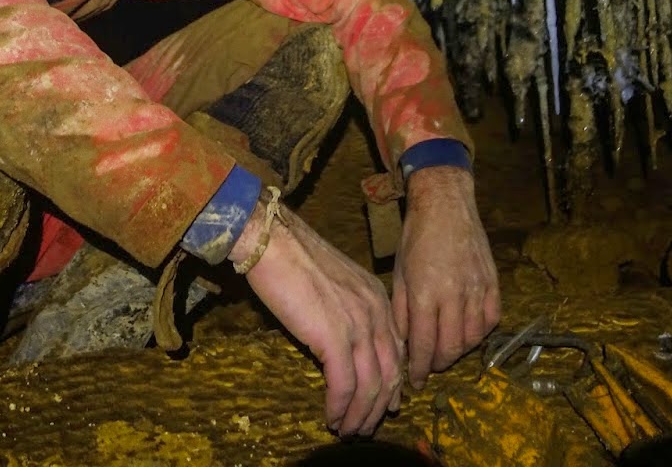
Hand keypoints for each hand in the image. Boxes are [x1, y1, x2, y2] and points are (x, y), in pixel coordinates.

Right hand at [231, 198, 403, 435]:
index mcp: (378, 299)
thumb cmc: (295, 259)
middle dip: (379, 407)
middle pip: (390, 373)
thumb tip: (343, 345)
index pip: (397, 351)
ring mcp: (358, 325)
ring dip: (360, 415)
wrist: (275, 241)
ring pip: (371, 385)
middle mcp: (376, 313)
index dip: (393, 384)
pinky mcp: (335, 337)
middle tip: (366, 427)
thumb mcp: (336, 284)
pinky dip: (340, 407)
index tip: (386, 405)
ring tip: (348, 431)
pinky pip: (345, 385)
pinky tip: (332, 418)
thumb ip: (349, 311)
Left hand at [391, 165, 499, 387]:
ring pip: (472, 338)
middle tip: (429, 367)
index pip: (423, 344)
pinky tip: (468, 333)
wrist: (445, 205)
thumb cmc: (415, 238)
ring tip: (446, 352)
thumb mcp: (398, 274)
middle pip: (450, 347)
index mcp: (425, 293)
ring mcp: (476, 288)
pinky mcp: (493, 282)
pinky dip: (480, 333)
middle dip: (437, 363)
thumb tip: (403, 344)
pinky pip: (491, 319)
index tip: (415, 381)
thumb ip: (402, 312)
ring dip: (459, 352)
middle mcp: (453, 295)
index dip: (418, 368)